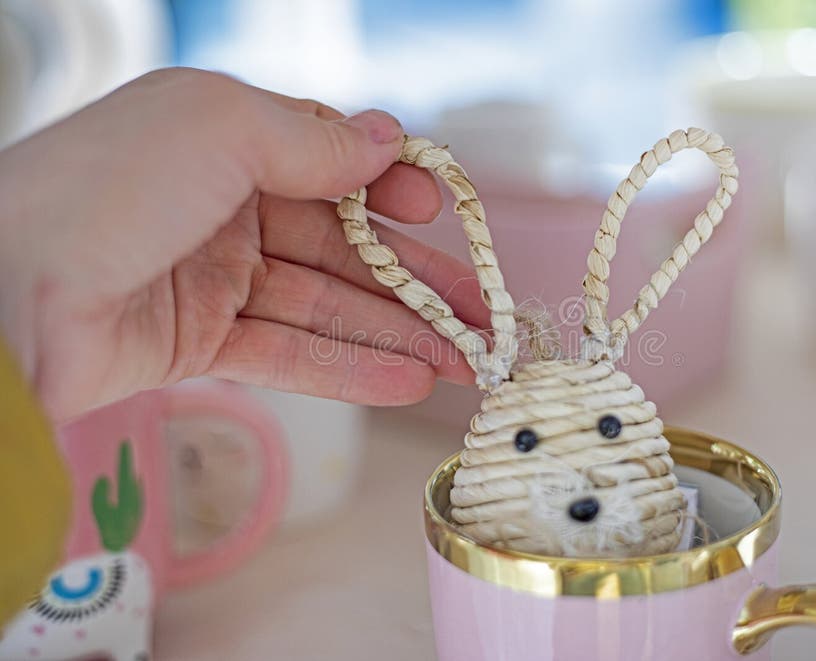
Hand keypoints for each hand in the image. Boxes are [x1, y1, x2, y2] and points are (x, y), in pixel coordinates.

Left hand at [0, 67, 488, 421]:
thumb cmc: (102, 188)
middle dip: (414, 282)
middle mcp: (222, 207)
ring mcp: (212, 279)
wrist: (0, 298)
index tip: (438, 210)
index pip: (329, 165)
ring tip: (464, 360)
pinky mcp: (197, 344)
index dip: (390, 191)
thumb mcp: (217, 129)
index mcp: (222, 140)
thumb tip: (389, 142)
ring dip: (398, 334)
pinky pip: (288, 354)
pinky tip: (408, 380)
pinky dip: (349, 367)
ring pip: (325, 307)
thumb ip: (312, 140)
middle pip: (342, 247)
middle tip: (480, 314)